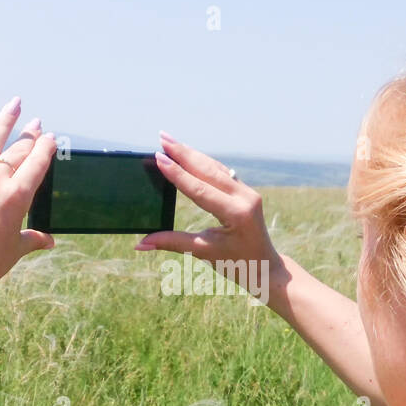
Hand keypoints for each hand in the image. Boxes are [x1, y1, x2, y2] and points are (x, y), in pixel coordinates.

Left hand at [0, 96, 56, 293]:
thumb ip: (34, 239)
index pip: (37, 164)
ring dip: (3, 122)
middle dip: (30, 137)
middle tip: (36, 124)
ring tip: (14, 105)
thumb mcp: (17, 249)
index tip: (50, 138)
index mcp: (18, 197)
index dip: (46, 149)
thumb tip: (50, 242)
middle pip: (17, 152)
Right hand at [135, 131, 282, 282]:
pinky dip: (203, 162)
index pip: (199, 189)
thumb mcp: (204, 253)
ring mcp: (247, 192)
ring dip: (192, 154)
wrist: (265, 267)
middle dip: (183, 153)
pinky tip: (189, 153)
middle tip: (162, 138)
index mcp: (236, 214)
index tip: (159, 156)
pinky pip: (222, 172)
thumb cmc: (237, 264)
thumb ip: (172, 243)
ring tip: (171, 142)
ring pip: (215, 167)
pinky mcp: (245, 192)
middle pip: (208, 171)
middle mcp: (244, 198)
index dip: (177, 173)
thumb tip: (140, 244)